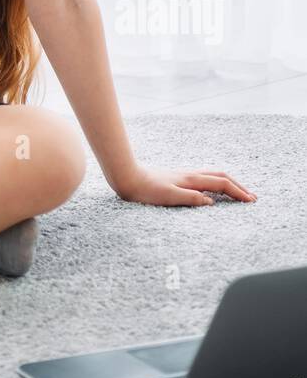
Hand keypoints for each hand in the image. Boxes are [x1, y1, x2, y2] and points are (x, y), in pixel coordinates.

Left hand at [113, 163, 257, 206]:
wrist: (127, 177)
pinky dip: (216, 183)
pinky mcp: (178, 178)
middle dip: (238, 186)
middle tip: (251, 197)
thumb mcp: (169, 196)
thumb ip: (190, 198)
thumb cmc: (146, 189)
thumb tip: (212, 202)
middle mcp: (190, 175)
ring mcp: (184, 175)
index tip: (251, 201)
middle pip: (221, 176)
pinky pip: (204, 178)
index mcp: (191, 180)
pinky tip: (212, 189)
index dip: (238, 192)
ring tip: (237, 192)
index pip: (221, 184)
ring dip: (228, 183)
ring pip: (213, 175)